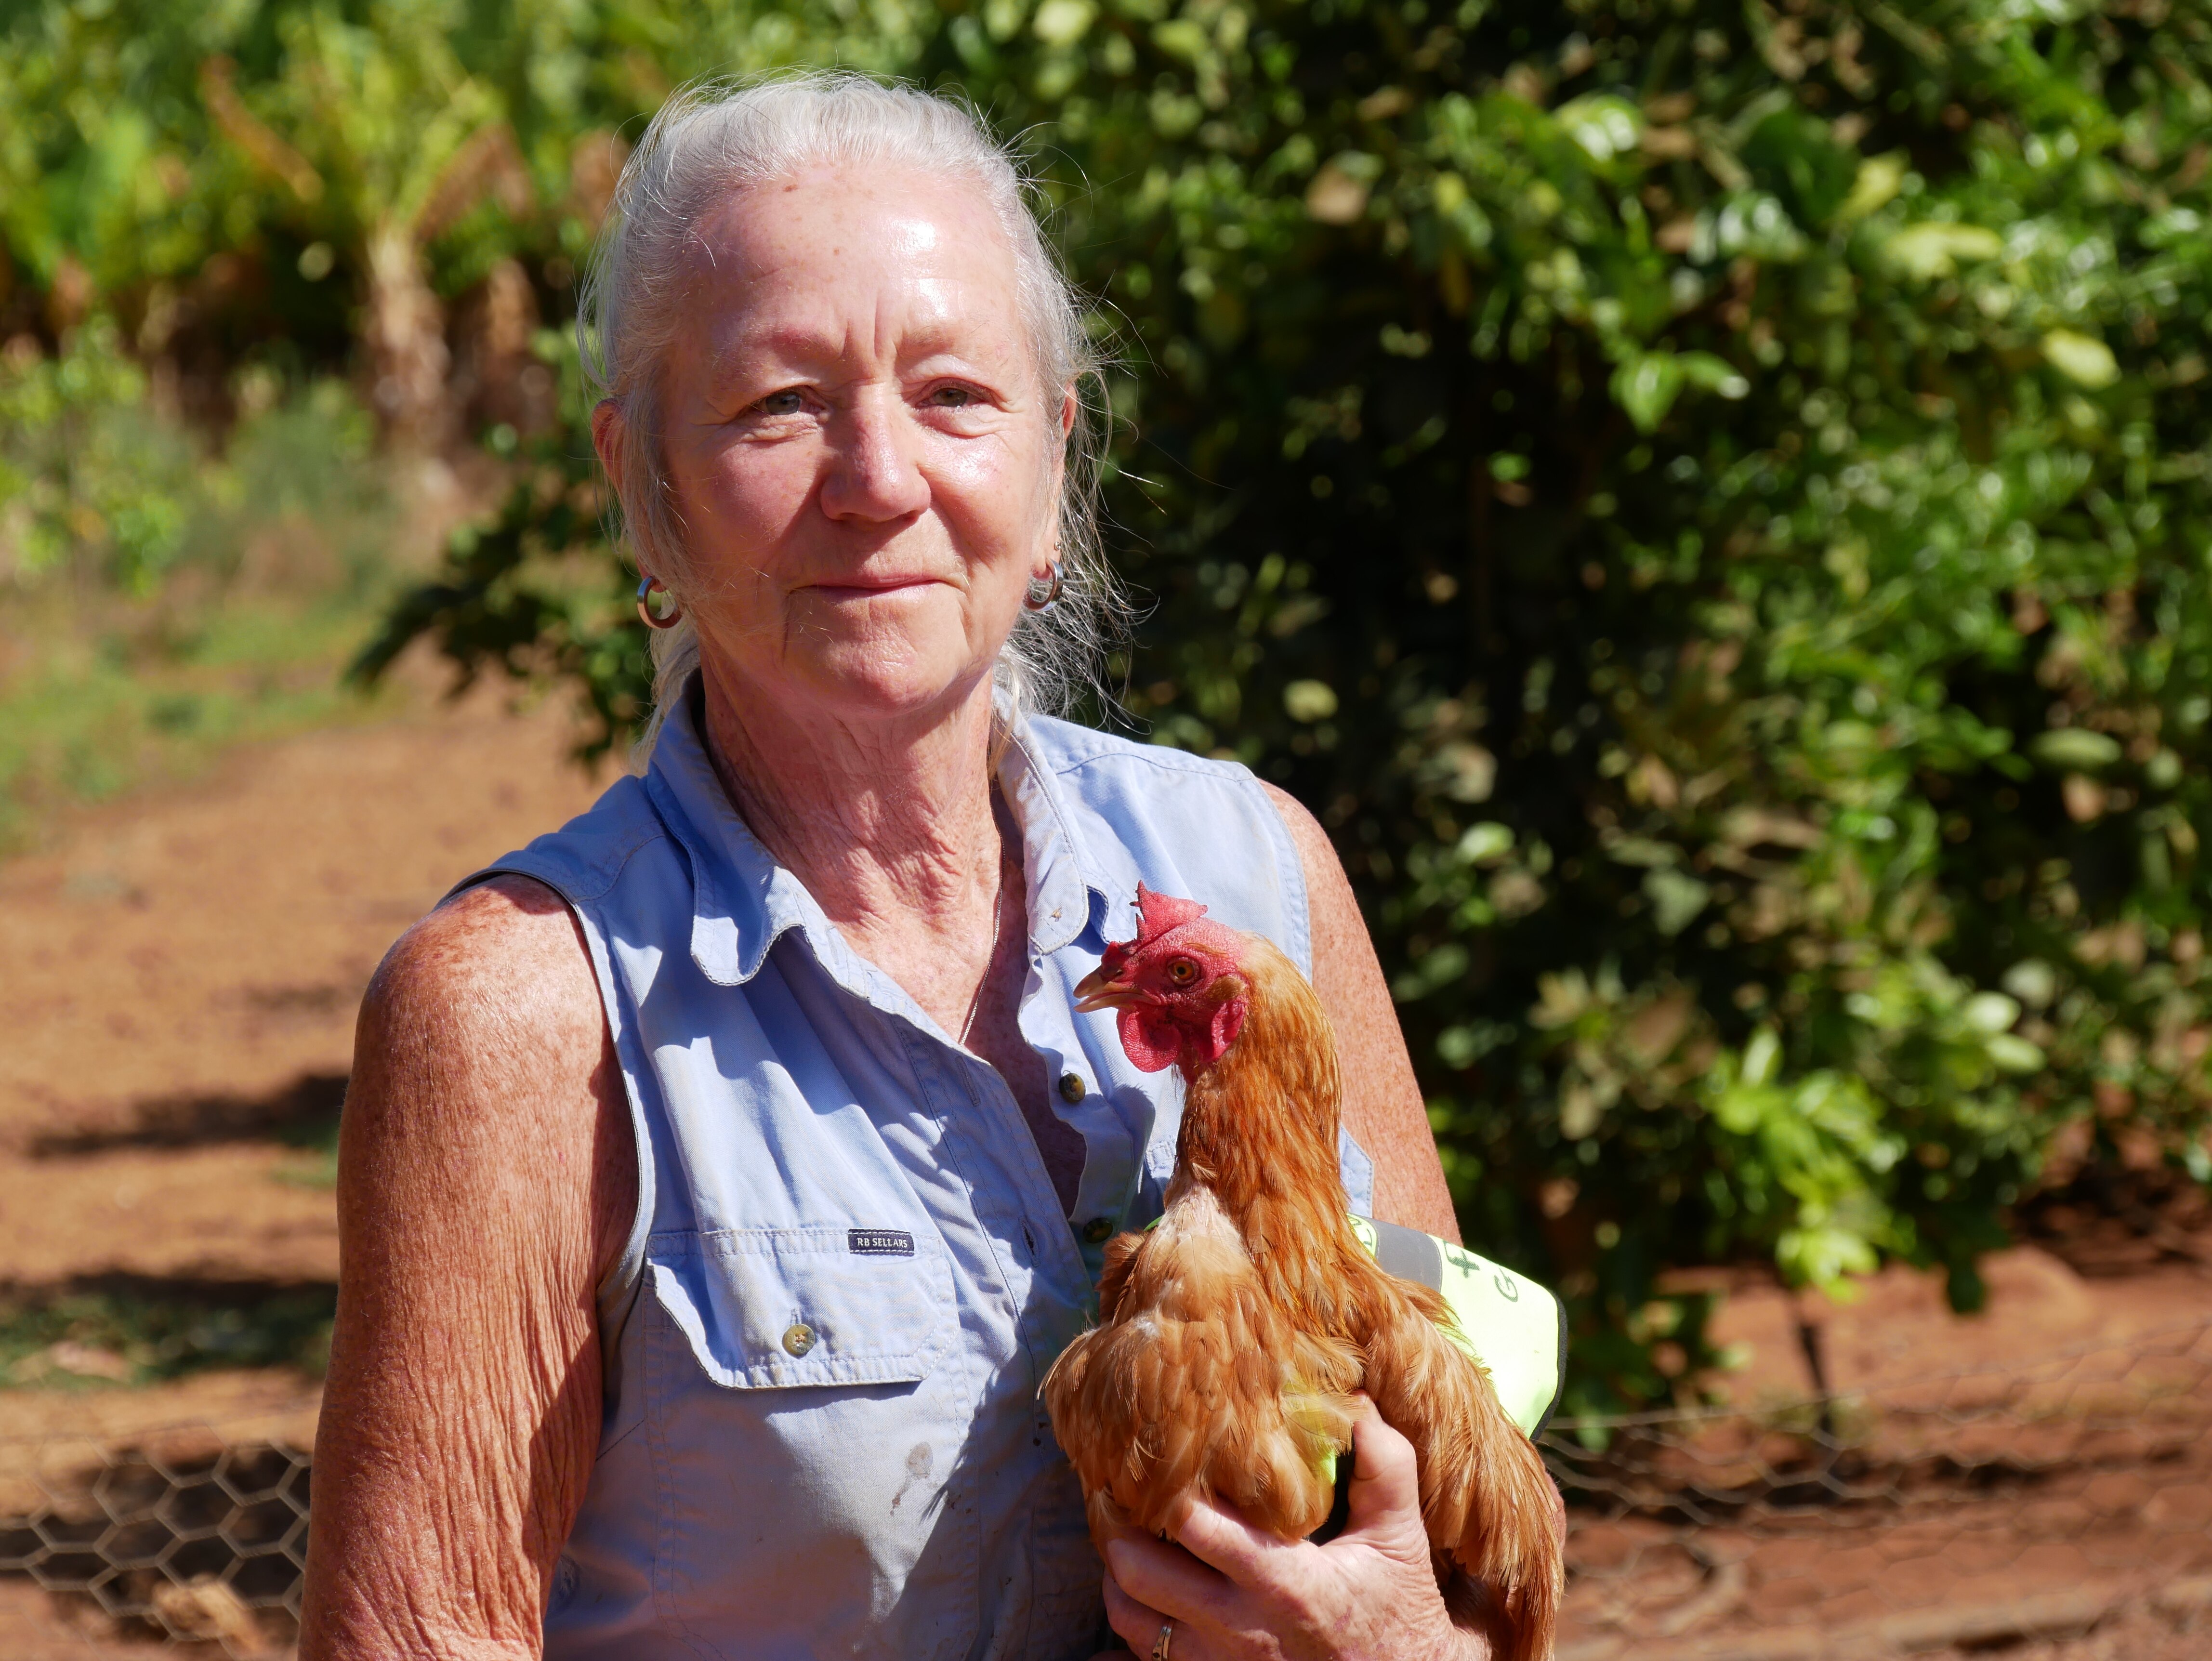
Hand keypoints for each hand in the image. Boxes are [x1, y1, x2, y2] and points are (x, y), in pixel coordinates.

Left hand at [1095, 1397, 1485, 1660]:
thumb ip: (1385, 1467)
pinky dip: (1126, 1635)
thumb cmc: (1396, 1608)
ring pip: (1129, 1618)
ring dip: (1120, 1576)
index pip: (1195, 1527)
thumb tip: (1354, 1401)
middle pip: (1138, 1572)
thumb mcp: (1399, 1538)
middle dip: (1119, 1528)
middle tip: (1121, 1492)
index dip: (1167, 1486)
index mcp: (1281, 1582)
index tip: (1160, 1452)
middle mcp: (1237, 1629)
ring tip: (1130, 1539)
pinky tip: (1137, 1600)